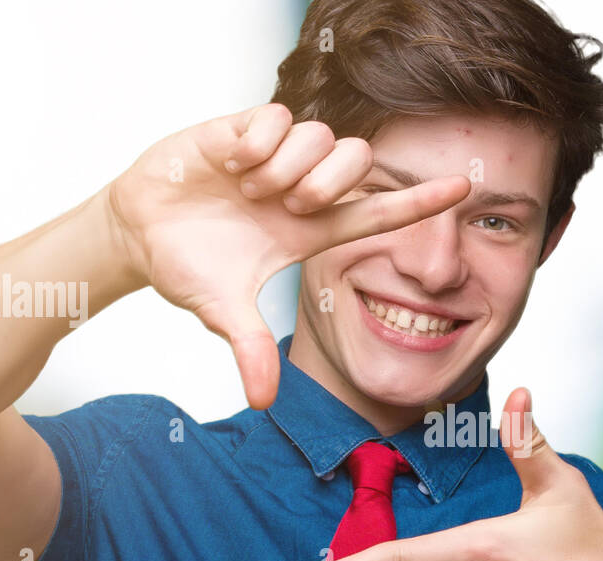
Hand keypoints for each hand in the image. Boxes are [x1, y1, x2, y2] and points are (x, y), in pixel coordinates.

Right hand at [105, 103, 470, 408]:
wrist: (136, 230)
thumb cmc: (187, 265)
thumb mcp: (222, 311)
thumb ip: (249, 348)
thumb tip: (263, 402)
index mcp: (312, 231)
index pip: (380, 212)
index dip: (422, 202)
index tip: (465, 189)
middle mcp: (303, 188)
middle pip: (358, 161)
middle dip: (331, 182)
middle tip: (289, 207)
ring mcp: (276, 156)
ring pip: (320, 135)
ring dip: (289, 165)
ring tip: (250, 190)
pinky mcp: (242, 128)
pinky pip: (276, 116)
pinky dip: (258, 142)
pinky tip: (232, 164)